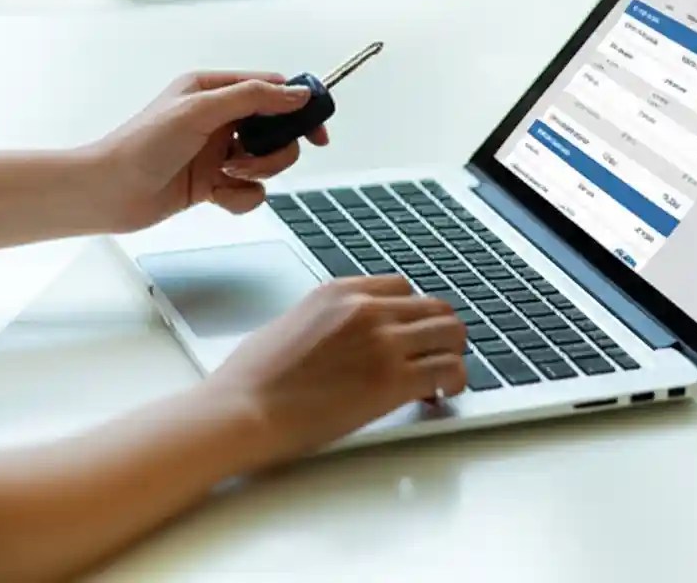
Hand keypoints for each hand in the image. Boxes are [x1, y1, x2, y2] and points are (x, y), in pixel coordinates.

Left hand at [89, 71, 329, 231]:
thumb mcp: (201, 110)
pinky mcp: (215, 183)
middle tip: (256, 160)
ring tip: (227, 177)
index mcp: (213, 90)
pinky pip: (251, 191)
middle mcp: (218, 118)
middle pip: (277, 130)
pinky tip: (215, 197)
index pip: (271, 89)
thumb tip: (296, 93)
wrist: (110, 192)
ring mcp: (218, 152)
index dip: (299, 108)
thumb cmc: (142, 145)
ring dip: (256, 175)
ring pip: (268, 163)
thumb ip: (253, 98)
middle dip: (275, 151)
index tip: (317, 130)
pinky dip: (239, 197)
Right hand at [207, 276, 467, 463]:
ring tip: (443, 377)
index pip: (401, 287)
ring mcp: (384, 343)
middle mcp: (367, 309)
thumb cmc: (251, 379)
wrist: (243, 409)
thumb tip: (341, 336)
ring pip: (452, 335)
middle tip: (436, 356)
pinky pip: (449, 371)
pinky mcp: (393, 380)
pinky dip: (454, 383)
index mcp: (339, 292)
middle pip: (435, 307)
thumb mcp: (289, 324)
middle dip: (440, 333)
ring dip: (453, 355)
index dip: (412, 314)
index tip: (412, 333)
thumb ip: (326, 321)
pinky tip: (441, 395)